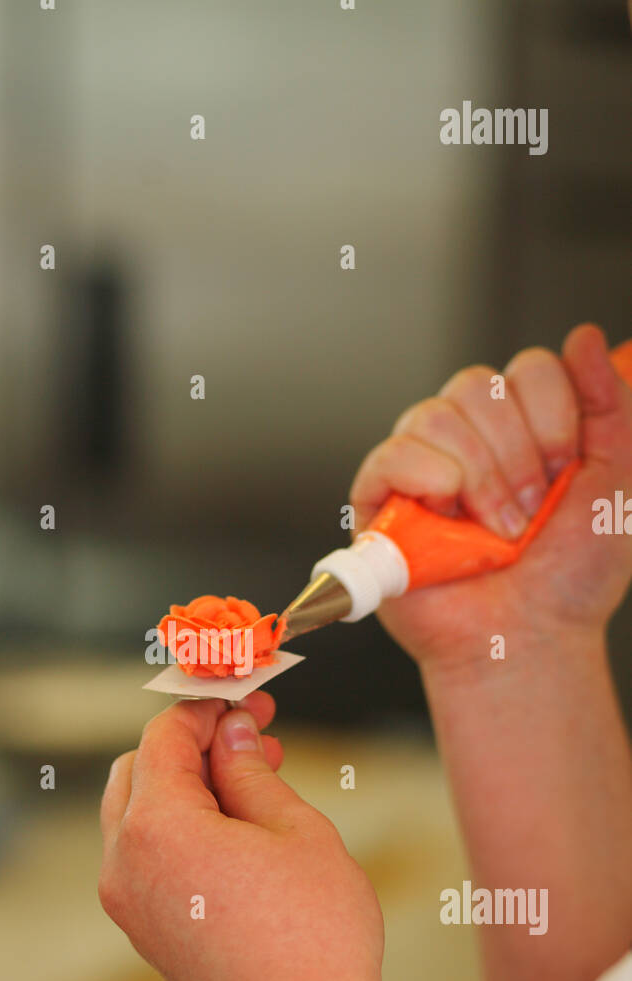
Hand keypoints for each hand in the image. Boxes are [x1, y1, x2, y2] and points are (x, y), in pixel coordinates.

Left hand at [99, 693, 383, 980]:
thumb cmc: (313, 936)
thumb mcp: (295, 829)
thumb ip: (251, 770)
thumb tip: (231, 734)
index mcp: (154, 827)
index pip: (163, 737)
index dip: (207, 708)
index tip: (251, 700)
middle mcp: (123, 863)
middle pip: (138, 771)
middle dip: (192, 745)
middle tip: (255, 736)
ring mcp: (128, 905)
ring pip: (138, 815)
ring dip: (188, 787)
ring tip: (257, 781)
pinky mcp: (146, 934)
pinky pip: (148, 859)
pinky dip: (183, 830)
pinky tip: (240, 833)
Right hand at [351, 323, 631, 675]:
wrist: (532, 637)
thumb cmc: (570, 576)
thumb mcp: (618, 481)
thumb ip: (612, 404)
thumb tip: (586, 336)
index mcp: (523, 427)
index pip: (530, 368)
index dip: (555, 417)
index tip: (567, 473)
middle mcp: (469, 439)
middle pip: (480, 384)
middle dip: (519, 454)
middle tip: (530, 514)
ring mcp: (421, 467)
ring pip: (437, 414)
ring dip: (480, 476)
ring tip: (493, 530)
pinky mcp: (379, 502)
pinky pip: (390, 454)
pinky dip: (425, 477)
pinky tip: (447, 513)